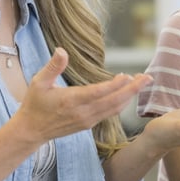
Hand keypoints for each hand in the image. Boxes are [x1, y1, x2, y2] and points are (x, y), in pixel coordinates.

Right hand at [10, 47, 150, 144]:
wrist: (32, 130)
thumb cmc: (35, 104)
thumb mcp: (38, 82)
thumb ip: (52, 66)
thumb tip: (62, 50)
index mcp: (71, 101)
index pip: (98, 92)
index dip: (114, 85)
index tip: (127, 75)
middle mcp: (83, 112)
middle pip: (113, 101)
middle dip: (132, 90)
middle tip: (147, 77)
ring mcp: (87, 120)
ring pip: (114, 109)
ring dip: (130, 96)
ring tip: (142, 82)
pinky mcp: (89, 124)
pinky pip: (109, 113)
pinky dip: (121, 103)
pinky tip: (128, 93)